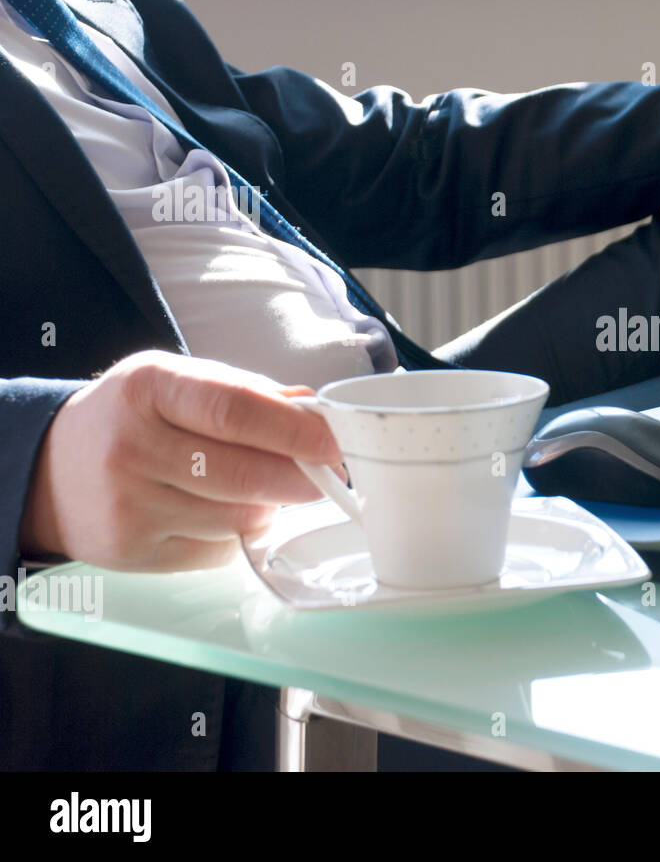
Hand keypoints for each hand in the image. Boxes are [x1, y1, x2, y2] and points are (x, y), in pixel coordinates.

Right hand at [17, 351, 342, 571]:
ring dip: (269, 506)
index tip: (335, 442)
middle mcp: (131, 446)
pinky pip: (218, 550)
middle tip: (327, 475)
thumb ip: (248, 393)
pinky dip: (237, 533)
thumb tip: (316, 410)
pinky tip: (220, 512)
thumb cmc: (133, 418)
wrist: (51, 470)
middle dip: (300, 478)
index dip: (295, 430)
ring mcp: (129, 505)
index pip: (235, 409)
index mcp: (148, 388)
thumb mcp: (178, 382)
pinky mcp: (133, 551)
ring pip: (238, 518)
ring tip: (261, 486)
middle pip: (244, 474)